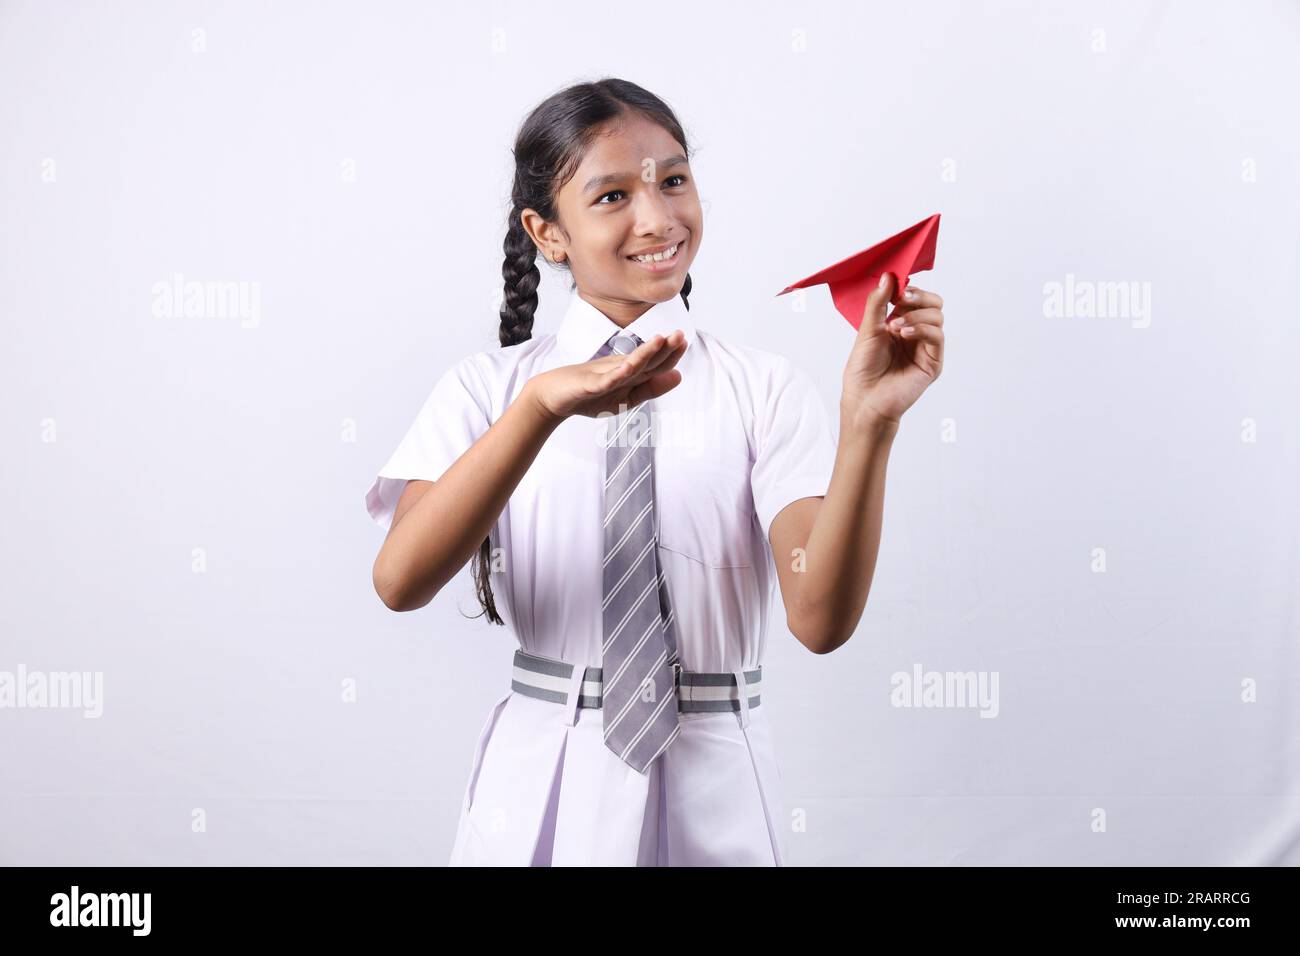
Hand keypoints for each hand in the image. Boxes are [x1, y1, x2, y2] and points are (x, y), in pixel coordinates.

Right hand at [527, 330, 687, 423]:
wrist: (552, 398)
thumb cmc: (587, 396)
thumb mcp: (624, 398)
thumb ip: (650, 389)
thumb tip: (679, 376)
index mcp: (630, 374)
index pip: (656, 364)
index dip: (671, 354)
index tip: (685, 341)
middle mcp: (619, 371)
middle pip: (646, 360)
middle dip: (664, 348)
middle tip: (680, 333)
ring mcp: (603, 376)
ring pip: (628, 365)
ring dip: (645, 353)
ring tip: (660, 340)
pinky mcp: (588, 385)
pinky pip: (605, 380)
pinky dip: (617, 374)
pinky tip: (628, 367)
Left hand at [841, 273, 944, 428]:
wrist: (865, 399)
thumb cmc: (863, 370)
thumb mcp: (867, 329)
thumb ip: (879, 303)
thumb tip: (888, 276)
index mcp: (900, 324)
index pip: (916, 298)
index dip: (910, 289)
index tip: (897, 287)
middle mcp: (915, 334)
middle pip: (934, 304)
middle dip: (919, 296)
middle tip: (902, 298)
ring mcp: (925, 348)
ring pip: (937, 317)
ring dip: (916, 315)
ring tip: (894, 327)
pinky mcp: (933, 362)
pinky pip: (938, 336)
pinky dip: (922, 329)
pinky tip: (904, 334)